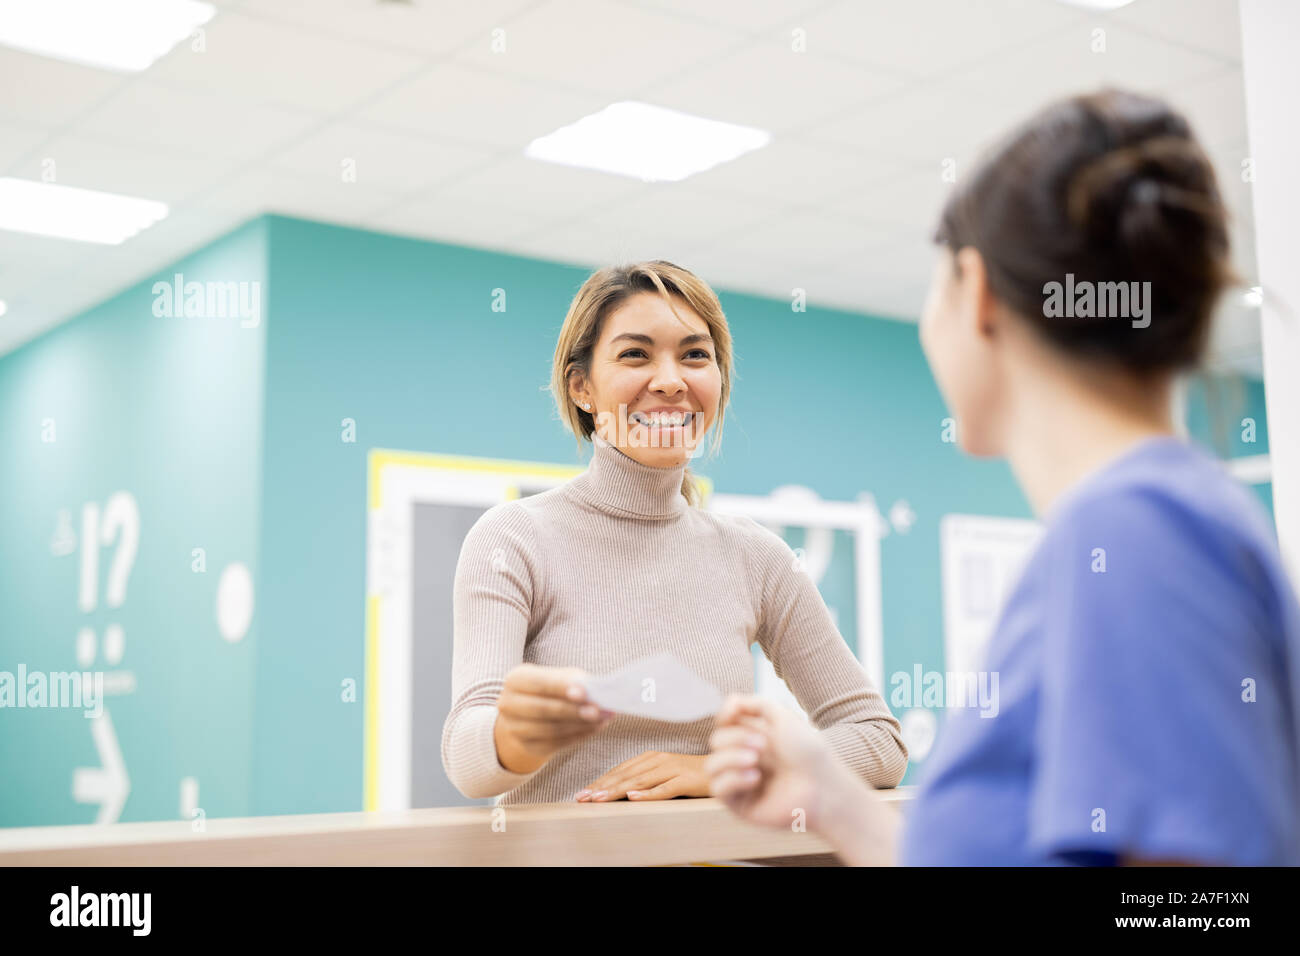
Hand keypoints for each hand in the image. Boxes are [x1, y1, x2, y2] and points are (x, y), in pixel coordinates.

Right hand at [494, 664, 614, 772]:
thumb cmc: (548, 690)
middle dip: (573, 711)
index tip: (585, 692)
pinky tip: (593, 729)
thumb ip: (573, 680)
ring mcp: (515, 729)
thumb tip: (595, 689)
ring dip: (580, 726)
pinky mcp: (528, 747)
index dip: (562, 688)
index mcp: (515, 680)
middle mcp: (508, 704)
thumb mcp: (557, 678)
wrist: (527, 714)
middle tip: (598, 711)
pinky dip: (577, 736)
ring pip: (550, 730)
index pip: (540, 684)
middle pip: (543, 710)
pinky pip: (555, 744)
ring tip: (602, 720)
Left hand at [575, 752, 709, 801]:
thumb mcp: (666, 775)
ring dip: (617, 790)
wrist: (728, 768)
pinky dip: (647, 793)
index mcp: (652, 758)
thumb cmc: (694, 775)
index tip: (582, 794)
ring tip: (598, 799)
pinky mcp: (686, 780)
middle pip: (625, 775)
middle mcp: (659, 760)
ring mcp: (673, 769)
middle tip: (581, 798)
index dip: (600, 782)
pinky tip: (632, 797)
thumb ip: (646, 779)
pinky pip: (664, 788)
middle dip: (601, 787)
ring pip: (639, 781)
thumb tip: (622, 792)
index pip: (620, 770)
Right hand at [706, 694, 838, 829]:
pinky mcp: (739, 804)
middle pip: (716, 741)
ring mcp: (740, 782)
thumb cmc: (809, 753)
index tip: (734, 711)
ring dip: (730, 758)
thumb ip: (755, 703)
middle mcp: (745, 758)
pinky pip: (718, 788)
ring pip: (710, 766)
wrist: (823, 786)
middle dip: (735, 738)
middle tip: (762, 744)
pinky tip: (755, 778)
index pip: (723, 723)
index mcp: (754, 737)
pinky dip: (733, 779)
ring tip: (755, 760)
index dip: (724, 715)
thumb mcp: (783, 717)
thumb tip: (730, 701)